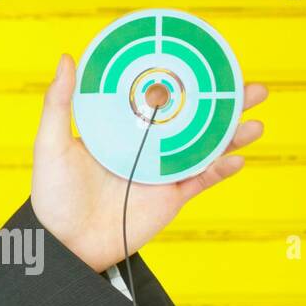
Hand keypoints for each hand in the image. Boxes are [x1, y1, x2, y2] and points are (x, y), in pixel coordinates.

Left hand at [29, 53, 268, 273]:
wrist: (66, 246)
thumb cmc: (52, 194)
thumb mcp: (50, 144)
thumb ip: (59, 103)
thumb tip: (67, 59)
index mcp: (117, 126)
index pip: (152, 96)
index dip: (176, 79)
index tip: (200, 59)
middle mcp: (142, 145)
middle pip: (187, 118)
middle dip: (219, 102)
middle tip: (246, 84)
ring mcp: (159, 170)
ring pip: (203, 146)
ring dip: (230, 133)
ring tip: (254, 117)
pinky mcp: (169, 197)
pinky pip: (201, 180)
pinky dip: (221, 169)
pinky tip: (239, 156)